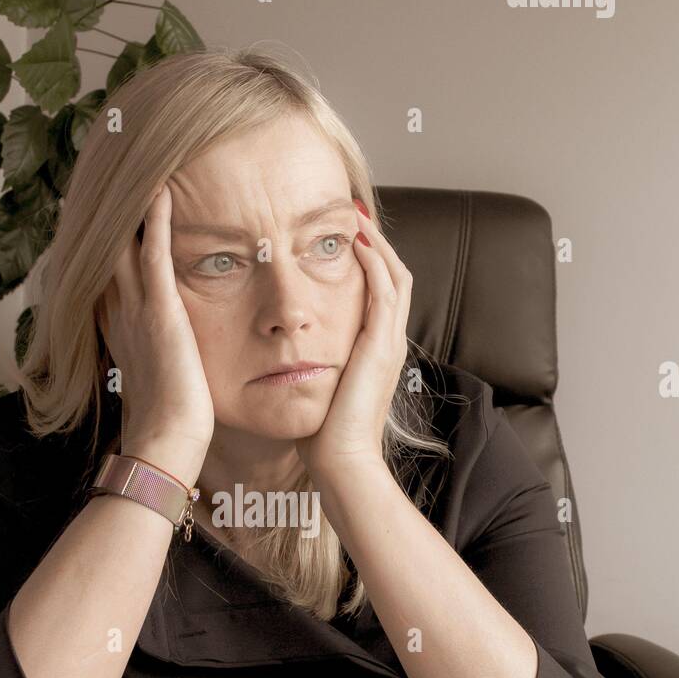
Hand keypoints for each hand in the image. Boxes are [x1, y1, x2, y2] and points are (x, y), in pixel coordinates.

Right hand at [99, 183, 214, 484]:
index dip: (112, 235)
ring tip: (136, 163)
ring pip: (127, 242)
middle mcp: (119, 310)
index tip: (112, 205)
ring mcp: (136, 310)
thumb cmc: (170, 421)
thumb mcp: (160, 377)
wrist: (167, 443)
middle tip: (111, 166)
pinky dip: (156, 221)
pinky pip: (155, 255)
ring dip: (132, 204)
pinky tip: (162, 189)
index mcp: (119, 324)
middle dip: (112, 209)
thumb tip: (170, 353)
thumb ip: (160, 354)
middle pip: (110, 244)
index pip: (111, 267)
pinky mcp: (159, 313)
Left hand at [295, 198, 410, 482]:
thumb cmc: (322, 437)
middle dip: (377, 243)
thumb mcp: (317, 391)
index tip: (345, 238)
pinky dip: (374, 262)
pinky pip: (384, 291)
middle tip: (354, 214)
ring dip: (377, 243)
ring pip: (395, 276)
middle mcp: (390, 343)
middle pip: (395, 276)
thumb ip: (309, 369)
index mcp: (377, 353)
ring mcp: (390, 344)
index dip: (369, 263)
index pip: (382, 295)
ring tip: (356, 217)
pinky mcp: (381, 347)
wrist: (342, 463)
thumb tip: (283, 357)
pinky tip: (355, 242)